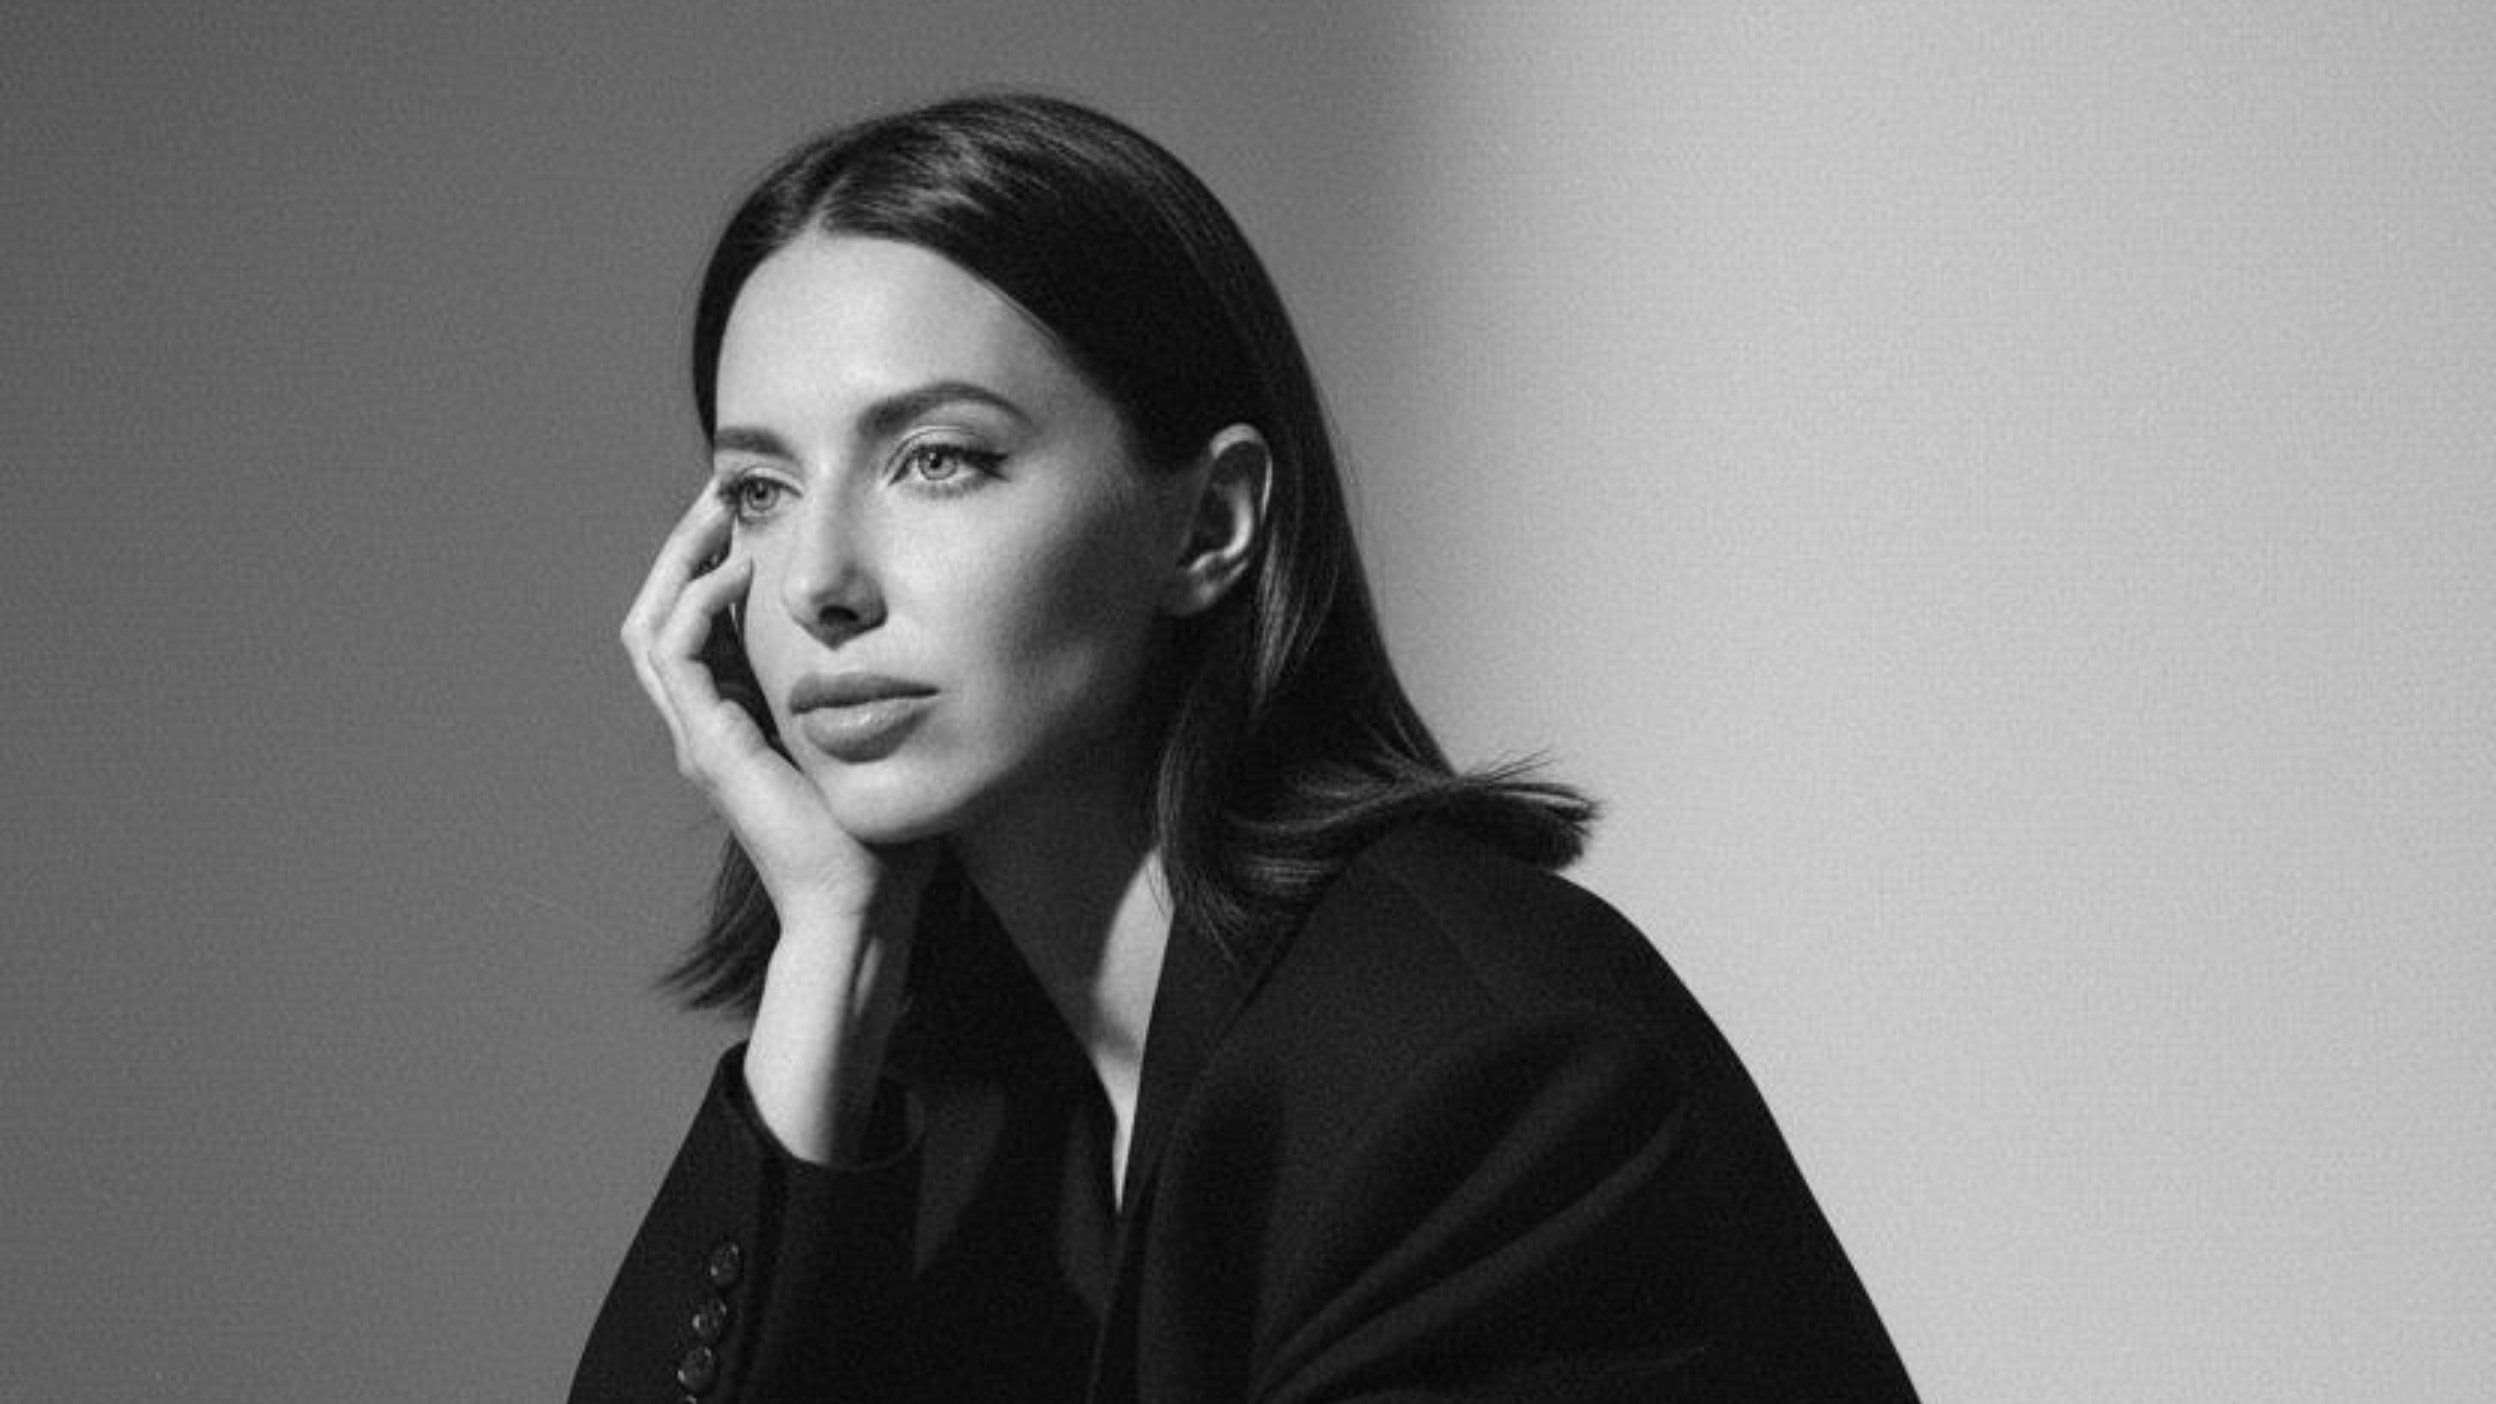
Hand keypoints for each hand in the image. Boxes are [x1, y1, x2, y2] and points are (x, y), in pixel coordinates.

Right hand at [620, 484, 928, 1159]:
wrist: (866, 901)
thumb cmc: (885, 833)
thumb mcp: (880, 736)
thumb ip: (879, 690)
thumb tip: (921, 639)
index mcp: (742, 720)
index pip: (705, 624)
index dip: (717, 565)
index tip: (755, 514)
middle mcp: (710, 725)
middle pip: (664, 614)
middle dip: (686, 550)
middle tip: (721, 495)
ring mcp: (700, 738)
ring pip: (652, 626)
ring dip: (678, 564)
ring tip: (716, 514)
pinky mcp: (707, 748)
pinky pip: (675, 655)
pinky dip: (697, 603)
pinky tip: (734, 570)